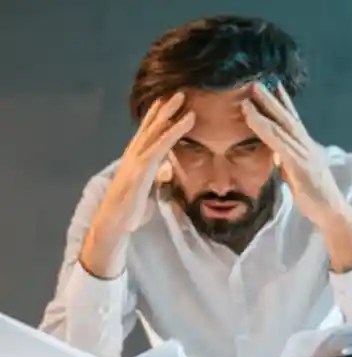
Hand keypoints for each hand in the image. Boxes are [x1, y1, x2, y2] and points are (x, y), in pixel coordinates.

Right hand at [82, 92, 194, 277]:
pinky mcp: (143, 167)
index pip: (147, 133)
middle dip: (163, 108)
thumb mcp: (148, 190)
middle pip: (150, 125)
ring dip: (170, 112)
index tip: (167, 103)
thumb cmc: (130, 210)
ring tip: (183, 97)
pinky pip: (162, 144)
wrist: (114, 222)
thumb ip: (157, 177)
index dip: (156, 117)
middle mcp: (135, 154)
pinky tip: (188, 120)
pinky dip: (176, 130)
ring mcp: (137, 158)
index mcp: (136, 159)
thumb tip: (166, 170)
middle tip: (177, 91)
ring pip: (156, 130)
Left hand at [240, 82, 348, 229]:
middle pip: (287, 117)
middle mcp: (306, 146)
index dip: (285, 103)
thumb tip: (276, 156)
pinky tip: (252, 117)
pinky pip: (278, 141)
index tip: (275, 86)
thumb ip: (288, 162)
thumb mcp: (299, 175)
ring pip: (281, 125)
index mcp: (307, 148)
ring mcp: (303, 153)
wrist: (333, 212)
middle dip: (271, 99)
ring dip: (265, 108)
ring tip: (250, 93)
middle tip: (256, 82)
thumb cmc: (317, 197)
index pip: (295, 121)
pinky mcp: (298, 164)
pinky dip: (263, 127)